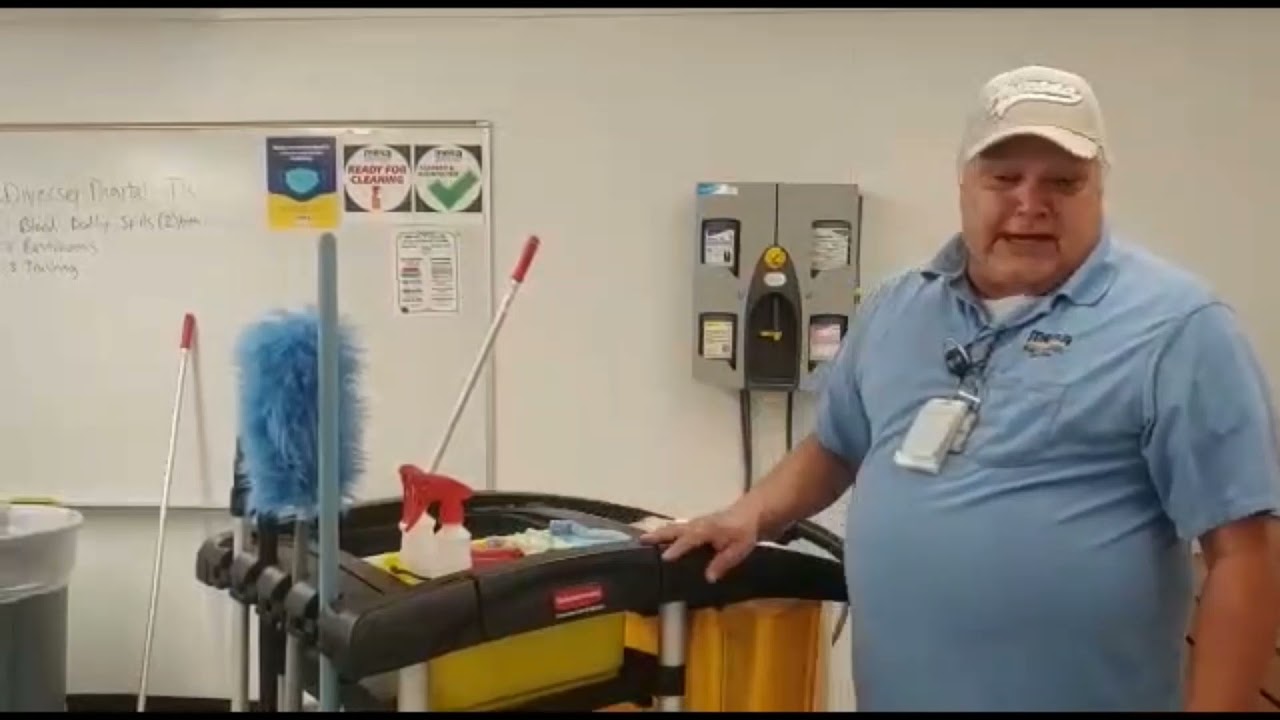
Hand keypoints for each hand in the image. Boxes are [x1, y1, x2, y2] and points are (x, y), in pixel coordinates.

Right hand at [640, 504, 760, 582]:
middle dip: (658, 535)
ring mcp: (695, 523)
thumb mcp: (739, 549)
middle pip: (675, 529)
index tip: (665, 558)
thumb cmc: (744, 532)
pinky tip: (657, 539)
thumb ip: (723, 562)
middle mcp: (697, 524)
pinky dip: (665, 532)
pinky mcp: (694, 524)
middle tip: (642, 541)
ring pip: (674, 527)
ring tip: (643, 540)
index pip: (689, 539)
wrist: (749, 513)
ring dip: (659, 533)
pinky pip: (677, 528)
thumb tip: (708, 577)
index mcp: (707, 530)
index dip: (677, 548)